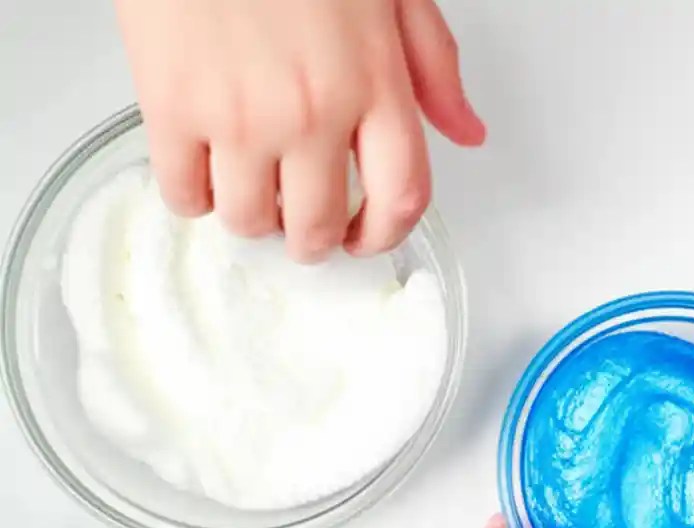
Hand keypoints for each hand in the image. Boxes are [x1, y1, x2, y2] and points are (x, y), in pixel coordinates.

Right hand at [114, 0, 484, 261]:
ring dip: (255, 219)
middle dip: (314, 239)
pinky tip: (205, 169)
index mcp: (375, 85)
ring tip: (254, 188)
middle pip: (319, 227)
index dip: (384, 236)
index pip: (401, 198)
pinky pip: (184, 195)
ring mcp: (242, 115)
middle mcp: (314, 112)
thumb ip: (434, 70)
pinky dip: (195, 198)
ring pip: (250, 222)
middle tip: (305, 227)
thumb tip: (467, 132)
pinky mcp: (173, 106)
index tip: (367, 239)